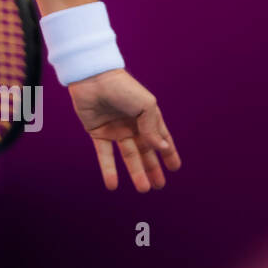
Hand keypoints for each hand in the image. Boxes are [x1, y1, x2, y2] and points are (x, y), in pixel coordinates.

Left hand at [66, 69, 180, 190]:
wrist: (92, 78)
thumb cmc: (122, 88)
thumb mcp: (145, 106)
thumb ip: (152, 128)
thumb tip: (161, 148)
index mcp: (147, 116)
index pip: (161, 138)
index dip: (168, 153)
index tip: (175, 168)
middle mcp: (132, 125)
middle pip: (145, 151)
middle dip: (152, 168)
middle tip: (159, 186)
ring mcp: (115, 129)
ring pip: (129, 156)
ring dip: (135, 172)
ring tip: (143, 189)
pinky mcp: (98, 132)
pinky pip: (105, 154)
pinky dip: (108, 169)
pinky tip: (112, 185)